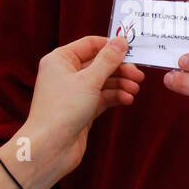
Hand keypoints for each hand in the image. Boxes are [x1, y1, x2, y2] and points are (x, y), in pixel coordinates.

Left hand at [21, 35, 144, 177]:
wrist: (50, 147)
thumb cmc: (63, 109)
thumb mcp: (90, 80)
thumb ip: (108, 60)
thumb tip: (121, 40)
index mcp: (61, 59)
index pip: (90, 44)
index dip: (111, 47)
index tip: (132, 51)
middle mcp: (66, 73)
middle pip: (99, 64)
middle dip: (120, 69)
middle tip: (139, 75)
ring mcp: (74, 93)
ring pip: (103, 82)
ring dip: (121, 84)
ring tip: (135, 90)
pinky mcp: (81, 109)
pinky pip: (102, 97)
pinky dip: (115, 97)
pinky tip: (127, 100)